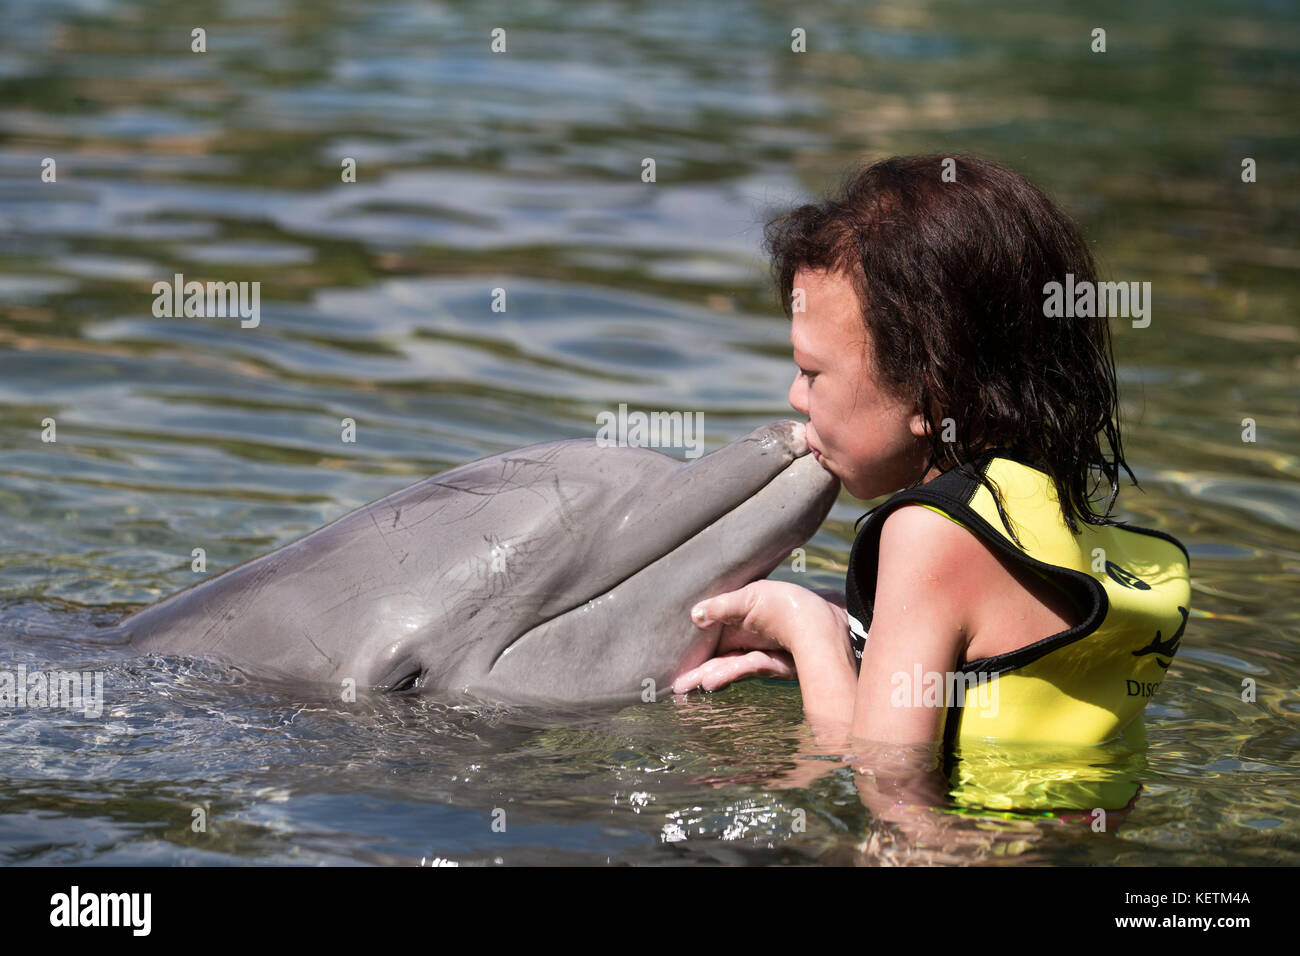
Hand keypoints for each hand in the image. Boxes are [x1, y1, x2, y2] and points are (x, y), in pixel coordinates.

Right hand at [672, 581, 842, 693]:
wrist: (822, 620)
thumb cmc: (787, 602)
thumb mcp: (750, 597)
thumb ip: (721, 606)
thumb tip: (694, 614)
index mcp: (739, 617)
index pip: (711, 635)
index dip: (693, 647)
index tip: (673, 659)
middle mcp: (745, 637)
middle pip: (716, 656)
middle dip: (696, 671)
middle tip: (676, 686)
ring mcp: (757, 652)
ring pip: (726, 666)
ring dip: (707, 676)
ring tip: (685, 687)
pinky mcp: (770, 666)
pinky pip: (743, 669)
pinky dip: (726, 675)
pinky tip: (710, 681)